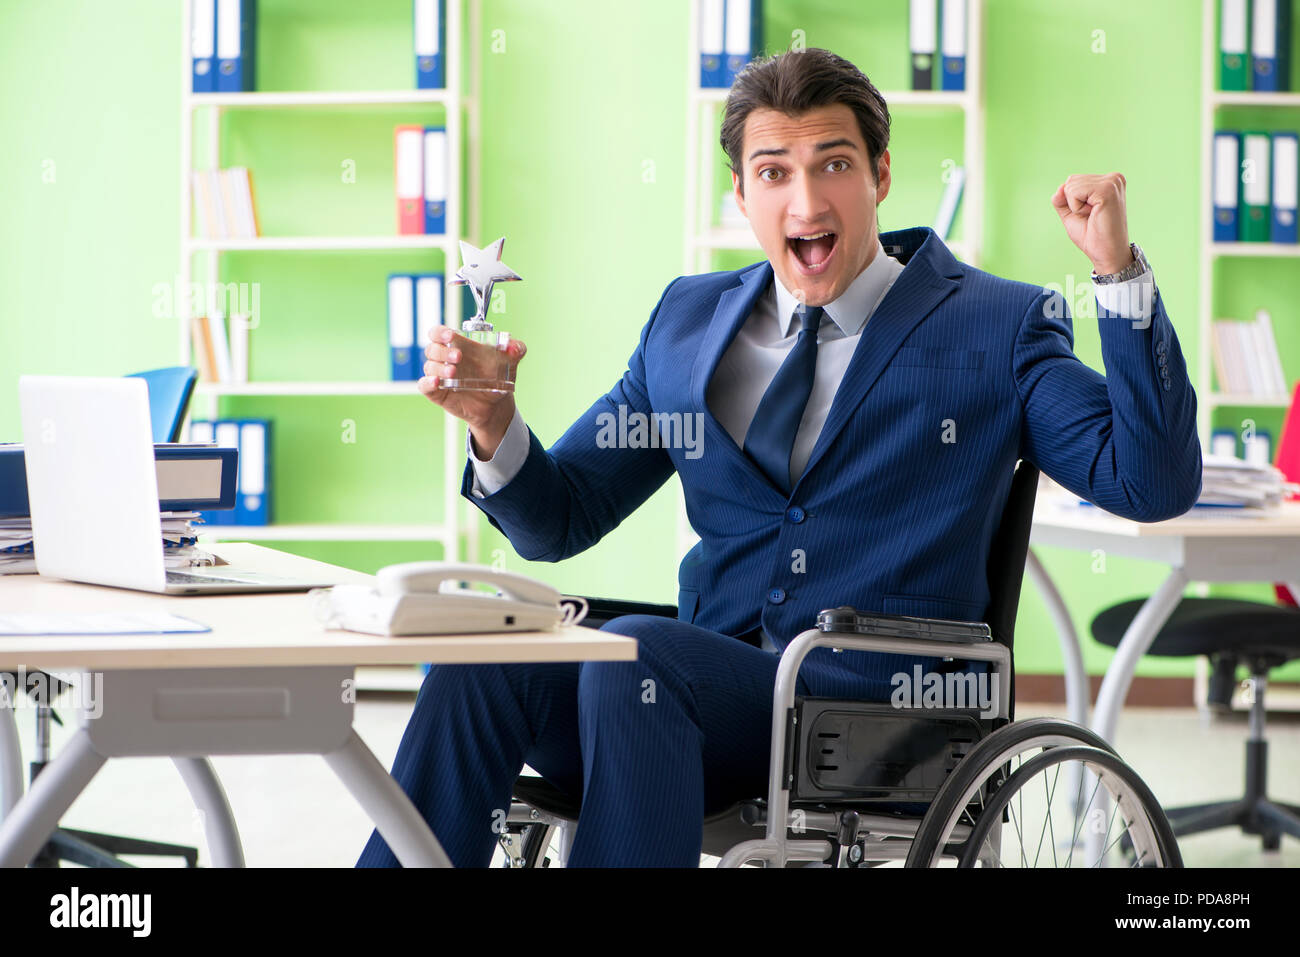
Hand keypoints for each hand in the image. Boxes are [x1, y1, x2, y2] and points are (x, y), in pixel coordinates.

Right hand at [419, 327, 526, 456]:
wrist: (496, 405)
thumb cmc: (497, 378)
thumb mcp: (510, 363)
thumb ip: (516, 350)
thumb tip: (515, 346)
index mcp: (458, 346)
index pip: (438, 333)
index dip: (440, 332)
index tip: (450, 335)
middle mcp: (445, 359)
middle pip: (432, 348)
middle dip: (443, 350)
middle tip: (459, 357)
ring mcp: (440, 376)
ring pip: (429, 366)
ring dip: (438, 367)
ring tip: (453, 372)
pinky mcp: (437, 392)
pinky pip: (424, 385)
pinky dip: (427, 382)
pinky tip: (436, 382)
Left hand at [1051, 172, 1132, 275]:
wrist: (1107, 253)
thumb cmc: (1092, 235)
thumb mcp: (1071, 213)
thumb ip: (1062, 198)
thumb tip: (1060, 187)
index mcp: (1108, 181)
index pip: (1073, 180)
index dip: (1072, 202)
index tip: (1090, 214)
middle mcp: (1113, 178)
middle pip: (1071, 180)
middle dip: (1073, 203)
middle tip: (1091, 217)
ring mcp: (1112, 182)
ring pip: (1071, 185)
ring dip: (1075, 206)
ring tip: (1093, 216)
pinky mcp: (1107, 190)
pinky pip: (1073, 192)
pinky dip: (1076, 208)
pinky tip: (1093, 215)